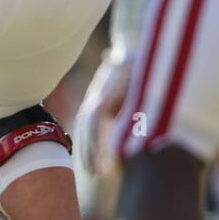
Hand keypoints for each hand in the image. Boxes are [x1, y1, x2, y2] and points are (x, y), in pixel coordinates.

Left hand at [73, 50, 131, 178]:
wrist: (133, 48)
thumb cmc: (134, 66)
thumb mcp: (128, 90)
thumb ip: (121, 103)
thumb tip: (118, 116)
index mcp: (99, 98)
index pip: (89, 127)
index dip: (90, 144)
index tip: (94, 162)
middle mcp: (94, 99)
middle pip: (84, 131)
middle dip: (87, 152)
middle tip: (91, 171)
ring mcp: (96, 97)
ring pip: (86, 130)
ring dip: (89, 151)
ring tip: (93, 170)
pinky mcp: (102, 96)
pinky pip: (95, 123)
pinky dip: (96, 139)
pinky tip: (102, 152)